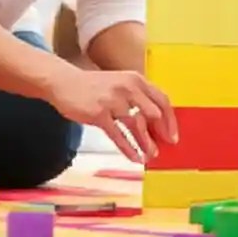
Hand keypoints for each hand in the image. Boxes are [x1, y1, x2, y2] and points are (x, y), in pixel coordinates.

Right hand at [47, 69, 177, 164]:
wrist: (64, 82)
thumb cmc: (94, 86)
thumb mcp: (119, 84)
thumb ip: (137, 98)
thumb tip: (156, 122)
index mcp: (135, 79)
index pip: (162, 99)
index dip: (170, 119)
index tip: (173, 135)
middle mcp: (127, 87)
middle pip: (153, 113)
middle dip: (161, 133)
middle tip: (164, 146)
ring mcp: (112, 100)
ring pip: (137, 126)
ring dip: (146, 143)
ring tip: (150, 155)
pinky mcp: (99, 114)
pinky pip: (118, 136)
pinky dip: (129, 149)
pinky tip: (134, 157)